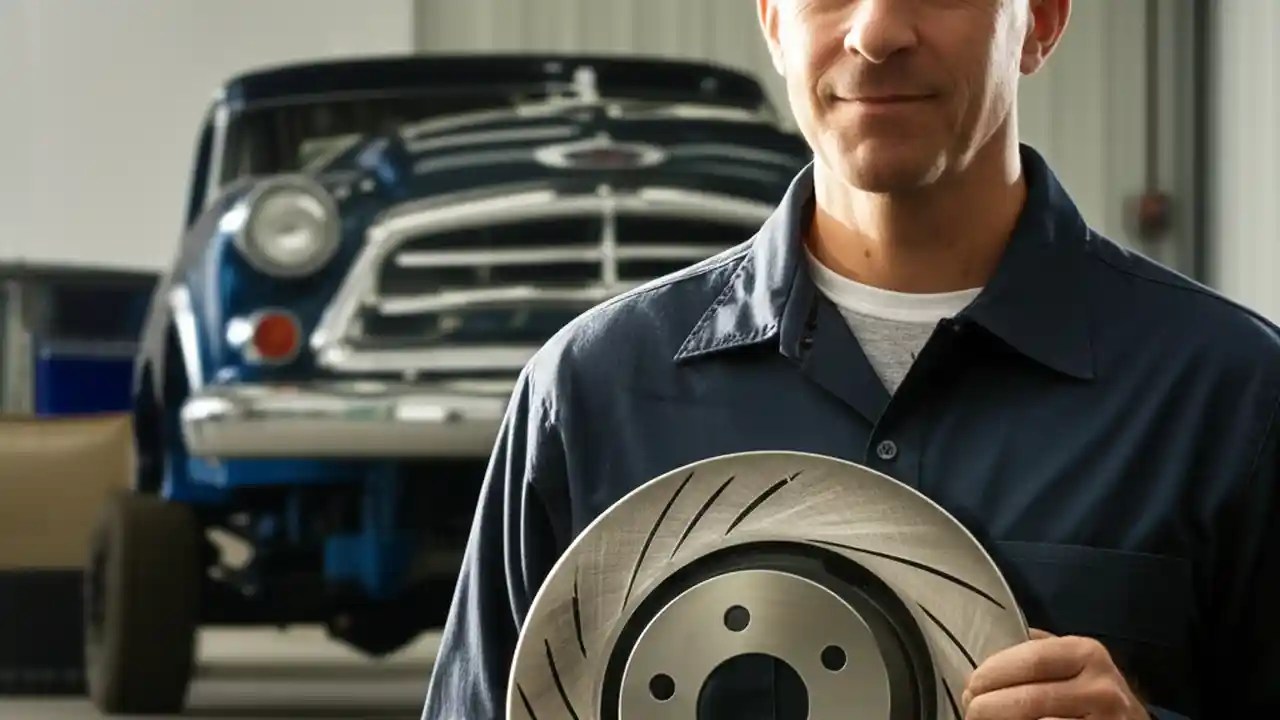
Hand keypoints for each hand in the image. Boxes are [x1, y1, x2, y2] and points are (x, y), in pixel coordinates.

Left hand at [960, 628, 1146, 718]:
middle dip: (987, 706)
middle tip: (970, 708)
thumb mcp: (1075, 659)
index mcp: (1087, 654)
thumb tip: (984, 643)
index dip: (992, 674)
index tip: (971, 684)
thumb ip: (1038, 649)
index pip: (1030, 660)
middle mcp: (1101, 689)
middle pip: (1027, 700)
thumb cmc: (1089, 687)